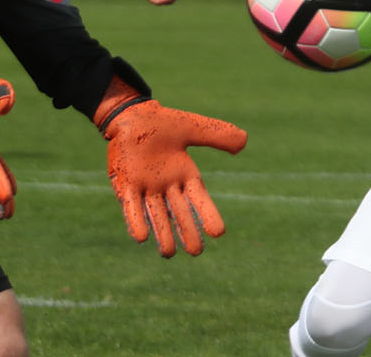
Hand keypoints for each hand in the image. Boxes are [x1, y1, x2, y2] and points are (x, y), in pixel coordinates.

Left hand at [96, 79, 245, 256]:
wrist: (131, 117)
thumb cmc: (162, 123)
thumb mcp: (193, 127)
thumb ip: (217, 135)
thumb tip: (244, 141)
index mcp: (185, 175)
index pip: (200, 199)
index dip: (208, 215)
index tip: (219, 232)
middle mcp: (167, 186)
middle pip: (180, 213)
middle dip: (188, 232)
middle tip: (196, 251)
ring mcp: (146, 188)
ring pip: (156, 215)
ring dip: (162, 234)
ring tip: (168, 253)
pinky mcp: (126, 185)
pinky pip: (131, 206)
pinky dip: (136, 221)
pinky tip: (141, 238)